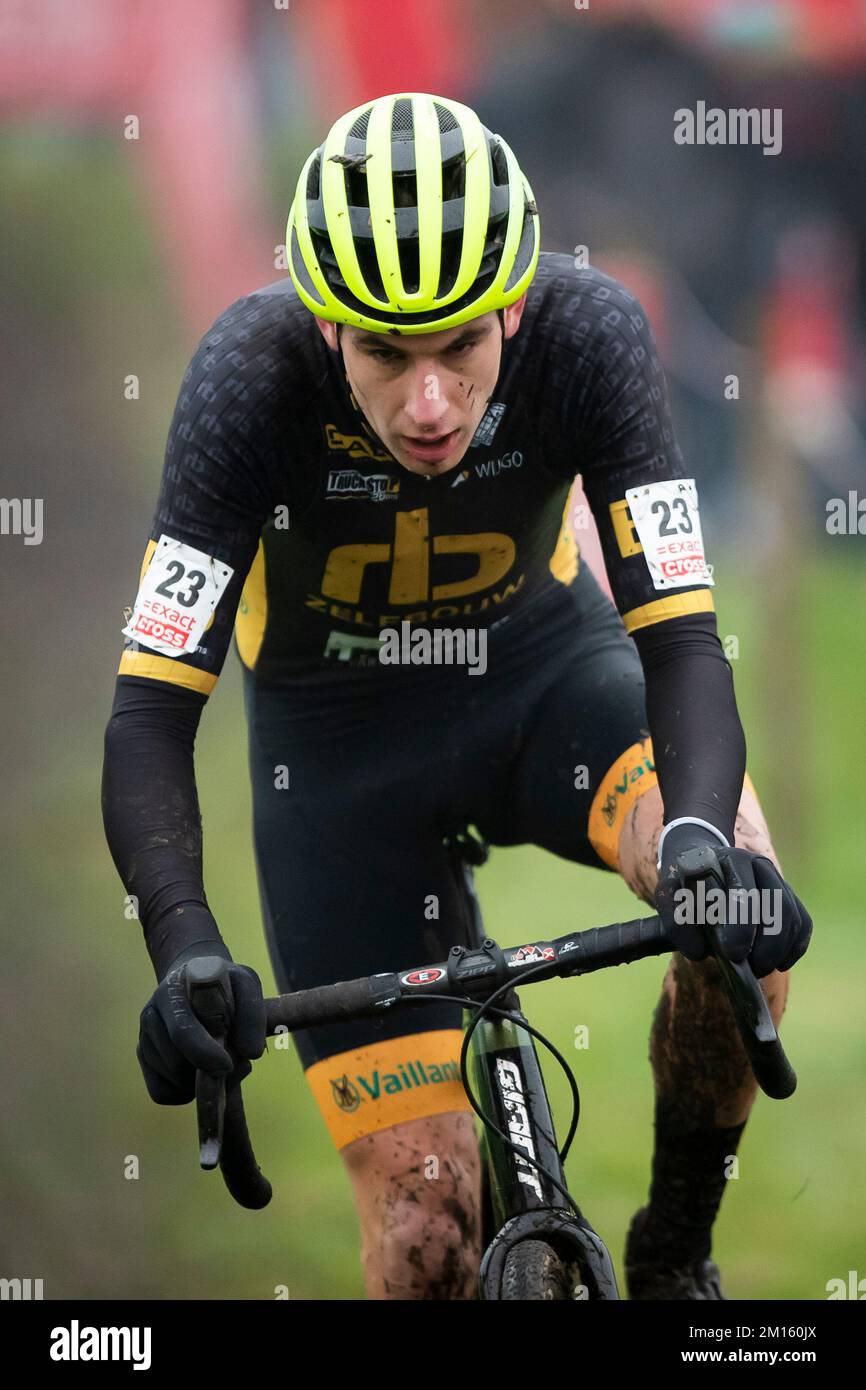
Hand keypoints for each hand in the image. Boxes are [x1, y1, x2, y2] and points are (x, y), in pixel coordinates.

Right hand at [137, 946, 266, 1103]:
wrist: (197, 979)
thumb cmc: (224, 984)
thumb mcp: (244, 984)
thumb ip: (252, 1012)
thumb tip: (251, 1052)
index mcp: (172, 992)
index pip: (182, 1031)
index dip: (205, 1053)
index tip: (227, 1066)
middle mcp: (151, 1015)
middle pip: (176, 1064)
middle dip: (206, 1071)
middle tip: (231, 1065)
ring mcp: (144, 1038)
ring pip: (172, 1081)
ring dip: (200, 1081)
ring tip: (218, 1059)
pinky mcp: (144, 1059)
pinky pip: (163, 1092)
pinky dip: (185, 1091)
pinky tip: (199, 1070)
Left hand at [656, 822, 811, 977]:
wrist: (700, 866)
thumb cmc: (685, 887)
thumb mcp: (671, 898)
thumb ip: (677, 923)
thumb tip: (699, 952)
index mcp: (728, 860)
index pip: (743, 893)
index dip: (741, 926)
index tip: (731, 954)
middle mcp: (756, 864)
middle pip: (775, 905)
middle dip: (765, 942)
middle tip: (752, 969)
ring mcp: (775, 879)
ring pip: (791, 915)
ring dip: (780, 948)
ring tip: (760, 969)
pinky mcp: (787, 896)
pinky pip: (802, 922)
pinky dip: (795, 946)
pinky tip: (780, 963)